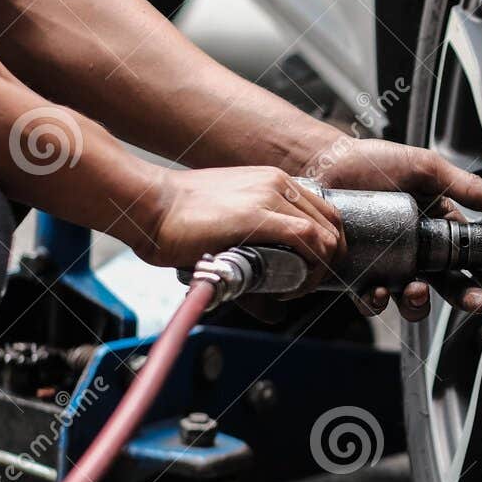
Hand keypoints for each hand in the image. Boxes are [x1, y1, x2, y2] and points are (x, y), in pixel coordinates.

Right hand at [138, 166, 344, 277]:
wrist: (149, 205)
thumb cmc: (180, 219)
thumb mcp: (229, 229)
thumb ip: (255, 254)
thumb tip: (274, 300)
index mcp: (273, 182)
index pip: (324, 215)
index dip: (327, 248)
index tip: (310, 272)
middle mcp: (277, 183)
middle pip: (332, 225)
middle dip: (329, 262)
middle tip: (306, 284)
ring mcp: (270, 195)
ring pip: (325, 235)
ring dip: (320, 269)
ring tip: (295, 288)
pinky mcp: (258, 214)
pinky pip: (307, 240)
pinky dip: (310, 268)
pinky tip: (289, 286)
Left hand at [314, 138, 481, 320]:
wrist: (322, 163)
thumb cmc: (372, 162)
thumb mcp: (426, 168)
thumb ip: (466, 187)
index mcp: (440, 229)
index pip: (475, 259)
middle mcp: (418, 253)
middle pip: (452, 287)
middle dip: (470, 299)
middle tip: (478, 301)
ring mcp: (390, 267)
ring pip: (414, 301)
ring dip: (419, 304)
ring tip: (415, 290)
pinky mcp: (361, 275)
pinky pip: (372, 301)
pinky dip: (376, 302)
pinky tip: (375, 290)